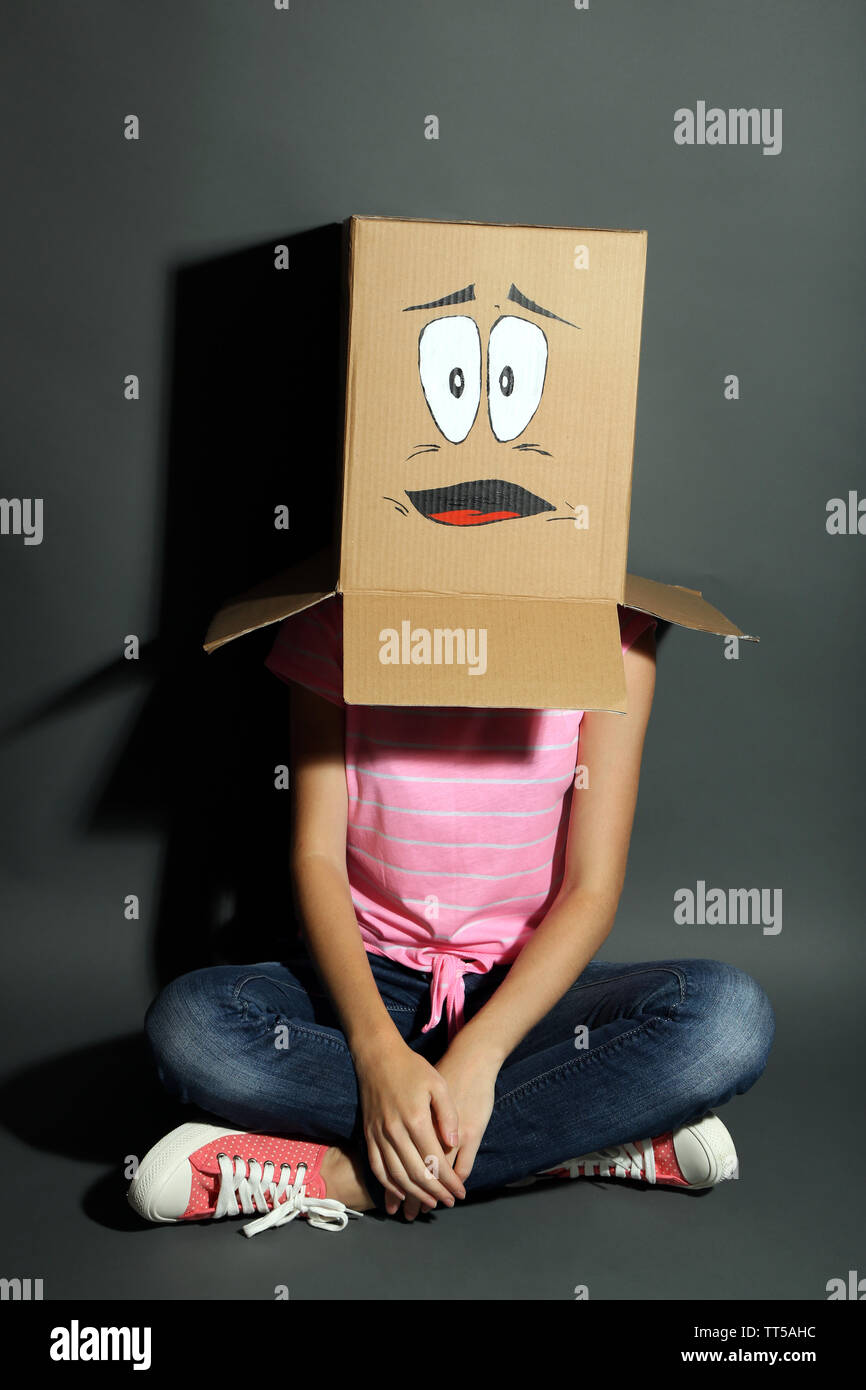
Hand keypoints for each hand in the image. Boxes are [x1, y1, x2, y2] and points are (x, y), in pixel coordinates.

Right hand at [353, 1036, 467, 1214]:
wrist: (377, 1056)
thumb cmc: (412, 1068)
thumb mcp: (438, 1084)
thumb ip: (448, 1115)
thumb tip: (453, 1145)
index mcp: (415, 1119)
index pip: (435, 1161)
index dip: (449, 1181)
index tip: (460, 1192)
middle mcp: (395, 1132)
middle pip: (416, 1174)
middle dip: (435, 1193)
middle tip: (449, 1202)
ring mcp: (379, 1135)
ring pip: (396, 1176)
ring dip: (414, 1194)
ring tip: (430, 1203)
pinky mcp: (369, 1135)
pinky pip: (377, 1167)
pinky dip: (389, 1185)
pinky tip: (401, 1193)